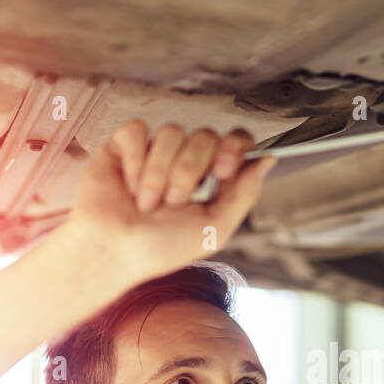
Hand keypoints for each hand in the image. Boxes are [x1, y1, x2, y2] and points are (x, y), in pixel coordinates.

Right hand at [66, 120, 275, 278]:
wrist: (115, 253)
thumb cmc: (161, 248)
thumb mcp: (215, 228)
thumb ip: (244, 194)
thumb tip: (268, 160)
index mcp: (211, 178)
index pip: (235, 141)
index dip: (234, 147)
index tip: (222, 173)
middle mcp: (185, 160)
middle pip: (205, 135)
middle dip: (191, 171)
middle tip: (175, 201)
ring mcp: (155, 151)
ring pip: (171, 132)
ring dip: (160, 172)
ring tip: (147, 203)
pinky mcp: (123, 145)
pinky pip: (137, 131)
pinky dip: (135, 160)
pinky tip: (129, 185)